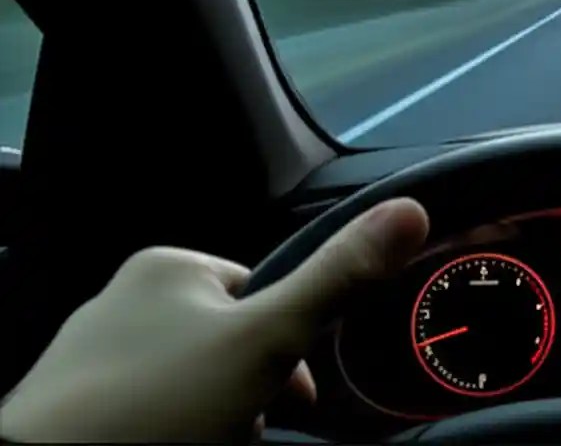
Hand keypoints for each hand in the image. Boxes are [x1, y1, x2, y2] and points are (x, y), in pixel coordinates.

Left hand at [0, 197, 429, 442]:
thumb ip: (337, 281)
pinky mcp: (76, 413)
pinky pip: (153, 418)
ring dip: (214, 423)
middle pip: (230, 351)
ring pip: (194, 391)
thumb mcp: (266, 341)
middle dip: (248, 395)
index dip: (287, 350)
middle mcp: (123, 302)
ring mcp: (94, 363)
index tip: (288, 393)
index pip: (262, 299)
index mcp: (169, 268)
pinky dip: (173, 436)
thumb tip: (411, 211)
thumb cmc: (157, 407)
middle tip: (240, 429)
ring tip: (203, 444)